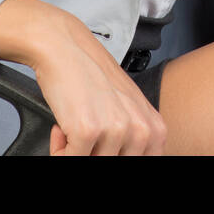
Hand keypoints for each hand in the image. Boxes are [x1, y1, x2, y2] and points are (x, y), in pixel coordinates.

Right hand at [30, 16, 166, 155]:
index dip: (117, 157)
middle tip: (85, 137)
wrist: (64, 48)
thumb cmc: (91, 75)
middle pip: (115, 164)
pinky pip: (69, 161)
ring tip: (72, 127)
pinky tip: (61, 127)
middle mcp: (141, 131)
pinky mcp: (88, 130)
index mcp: (155, 130)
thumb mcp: (128, 108)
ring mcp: (116, 130)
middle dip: (93, 154)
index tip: (101, 148)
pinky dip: (59, 150)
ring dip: (74, 152)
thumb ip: (135, 137)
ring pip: (91, 164)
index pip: (144, 163)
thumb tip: (124, 155)